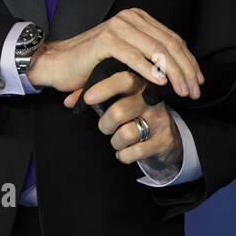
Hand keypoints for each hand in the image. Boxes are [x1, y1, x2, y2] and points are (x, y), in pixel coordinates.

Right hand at [26, 7, 203, 96]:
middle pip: (169, 44)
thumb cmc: (91, 64)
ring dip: (173, 73)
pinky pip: (134, 56)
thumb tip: (178, 72)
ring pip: (156, 50)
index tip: (199, 80)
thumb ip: (149, 56)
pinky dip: (149, 70)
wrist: (58, 64)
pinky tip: (160, 83)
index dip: (189, 61)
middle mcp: (130, 18)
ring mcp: (117, 27)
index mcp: (138, 18)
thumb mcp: (126, 57)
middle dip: (186, 70)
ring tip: (182, 91)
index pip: (173, 39)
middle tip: (195, 90)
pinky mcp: (105, 40)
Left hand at [65, 70, 182, 170]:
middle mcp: (152, 99)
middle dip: (105, 124)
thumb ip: (93, 97)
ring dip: (116, 141)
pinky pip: (135, 152)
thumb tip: (67, 102)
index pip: (123, 79)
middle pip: (119, 111)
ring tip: (119, 140)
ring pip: (126, 133)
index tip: (88, 98)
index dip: (104, 88)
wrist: (167, 138)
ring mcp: (160, 119)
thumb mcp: (117, 101)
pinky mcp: (164, 140)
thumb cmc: (134, 114)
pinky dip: (124, 156)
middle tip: (106, 127)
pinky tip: (126, 152)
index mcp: (139, 84)